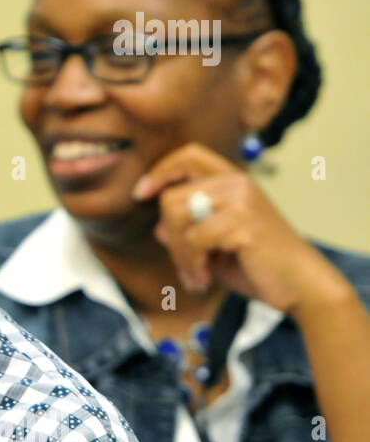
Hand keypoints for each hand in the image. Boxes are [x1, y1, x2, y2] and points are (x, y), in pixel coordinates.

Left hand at [132, 142, 350, 313]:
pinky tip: (203, 281)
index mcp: (233, 182)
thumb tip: (158, 228)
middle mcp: (237, 184)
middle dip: (169, 238)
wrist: (301, 286)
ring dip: (179, 255)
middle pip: (172, 198)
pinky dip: (192, 265)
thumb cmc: (258, 266)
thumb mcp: (216, 246)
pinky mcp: (242, 222)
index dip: (161, 171)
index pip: (189, 156)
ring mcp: (241, 201)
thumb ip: (189, 232)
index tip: (141, 194)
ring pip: (177, 218)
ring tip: (194, 277)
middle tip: (184, 267)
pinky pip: (194, 240)